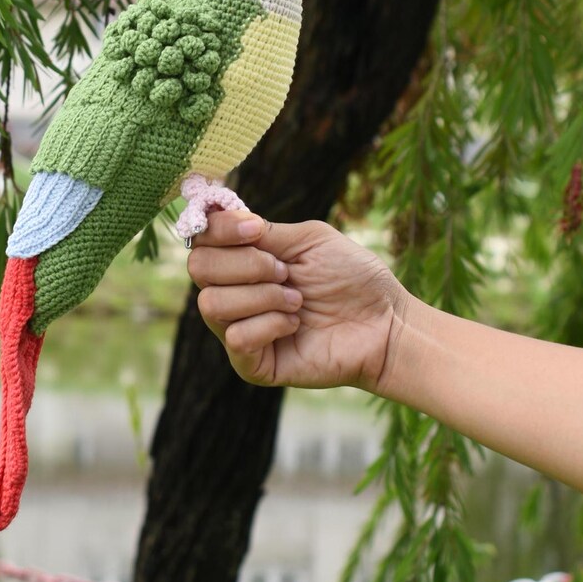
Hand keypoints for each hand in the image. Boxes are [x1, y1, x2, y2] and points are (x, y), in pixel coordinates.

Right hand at [188, 211, 408, 392]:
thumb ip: (262, 231)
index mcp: (244, 259)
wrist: (384, 322)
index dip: (220, 230)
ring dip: (261, 296)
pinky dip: (269, 325)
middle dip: (246, 264)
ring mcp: (241, 329)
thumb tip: (217, 217)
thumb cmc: (352, 278)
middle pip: (199, 269)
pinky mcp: (253, 364)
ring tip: (297, 301)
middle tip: (285, 272)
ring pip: (212, 304)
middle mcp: (235, 293)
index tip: (256, 230)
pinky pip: (236, 338)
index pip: (201, 240)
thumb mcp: (308, 239)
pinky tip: (296, 325)